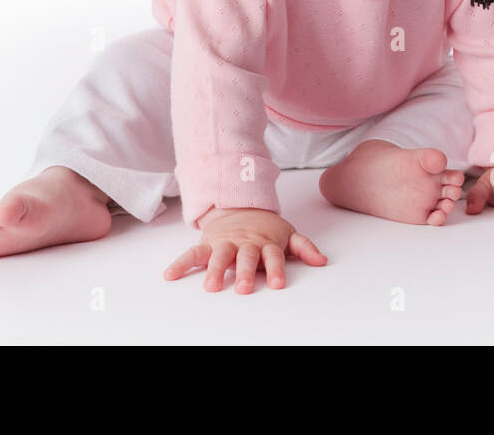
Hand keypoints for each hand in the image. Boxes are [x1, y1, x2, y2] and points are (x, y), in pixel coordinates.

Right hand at [162, 207, 327, 292]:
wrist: (237, 205)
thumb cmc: (264, 227)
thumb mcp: (287, 234)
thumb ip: (304, 248)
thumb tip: (322, 261)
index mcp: (265, 242)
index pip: (273, 256)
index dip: (276, 269)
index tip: (278, 284)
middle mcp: (245, 243)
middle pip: (245, 257)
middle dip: (244, 272)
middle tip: (243, 288)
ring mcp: (225, 243)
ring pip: (219, 256)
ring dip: (214, 270)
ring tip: (211, 286)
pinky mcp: (208, 243)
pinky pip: (193, 253)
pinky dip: (181, 263)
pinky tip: (170, 275)